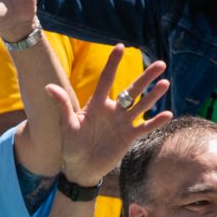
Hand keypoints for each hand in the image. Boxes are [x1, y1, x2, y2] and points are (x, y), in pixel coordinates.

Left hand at [44, 46, 171, 188]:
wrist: (80, 169)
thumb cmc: (71, 146)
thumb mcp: (66, 125)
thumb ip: (62, 106)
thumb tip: (48, 86)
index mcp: (97, 104)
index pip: (107, 79)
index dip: (113, 64)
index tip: (121, 46)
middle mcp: (113, 110)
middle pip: (131, 90)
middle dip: (146, 77)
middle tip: (160, 64)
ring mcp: (122, 123)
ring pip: (141, 106)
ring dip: (153, 95)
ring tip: (165, 83)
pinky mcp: (128, 138)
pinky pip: (144, 127)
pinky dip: (155, 122)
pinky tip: (168, 113)